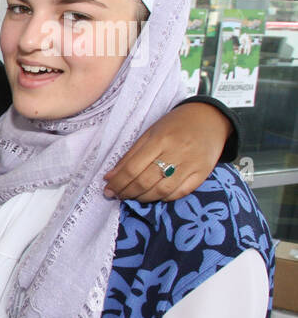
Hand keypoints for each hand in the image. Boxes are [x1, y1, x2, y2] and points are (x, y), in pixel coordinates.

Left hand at [104, 102, 229, 201]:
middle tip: (117, 195)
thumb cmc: (176, 124)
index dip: (118, 183)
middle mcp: (176, 153)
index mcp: (160, 140)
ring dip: (143, 198)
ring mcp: (191, 165)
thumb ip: (131, 155)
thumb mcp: (150, 133)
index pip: (133, 168)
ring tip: (133, 197)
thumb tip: (110, 177)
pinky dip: (164, 198)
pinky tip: (154, 195)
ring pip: (162, 191)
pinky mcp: (203, 174)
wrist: (210, 119)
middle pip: (145, 182)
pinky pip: (180, 193)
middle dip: (127, 192)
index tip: (108, 189)